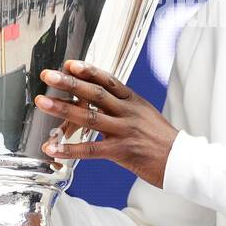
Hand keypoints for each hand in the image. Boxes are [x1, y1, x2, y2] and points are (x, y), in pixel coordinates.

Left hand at [33, 60, 178, 188]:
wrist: (183, 162)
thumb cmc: (161, 140)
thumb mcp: (145, 115)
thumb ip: (123, 107)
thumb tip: (99, 101)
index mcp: (134, 101)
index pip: (108, 80)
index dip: (88, 70)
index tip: (69, 63)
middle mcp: (128, 112)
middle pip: (95, 93)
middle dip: (69, 83)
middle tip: (47, 75)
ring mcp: (125, 131)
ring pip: (89, 118)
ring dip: (63, 109)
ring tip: (42, 103)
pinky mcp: (123, 152)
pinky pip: (91, 149)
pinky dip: (70, 149)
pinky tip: (53, 148)